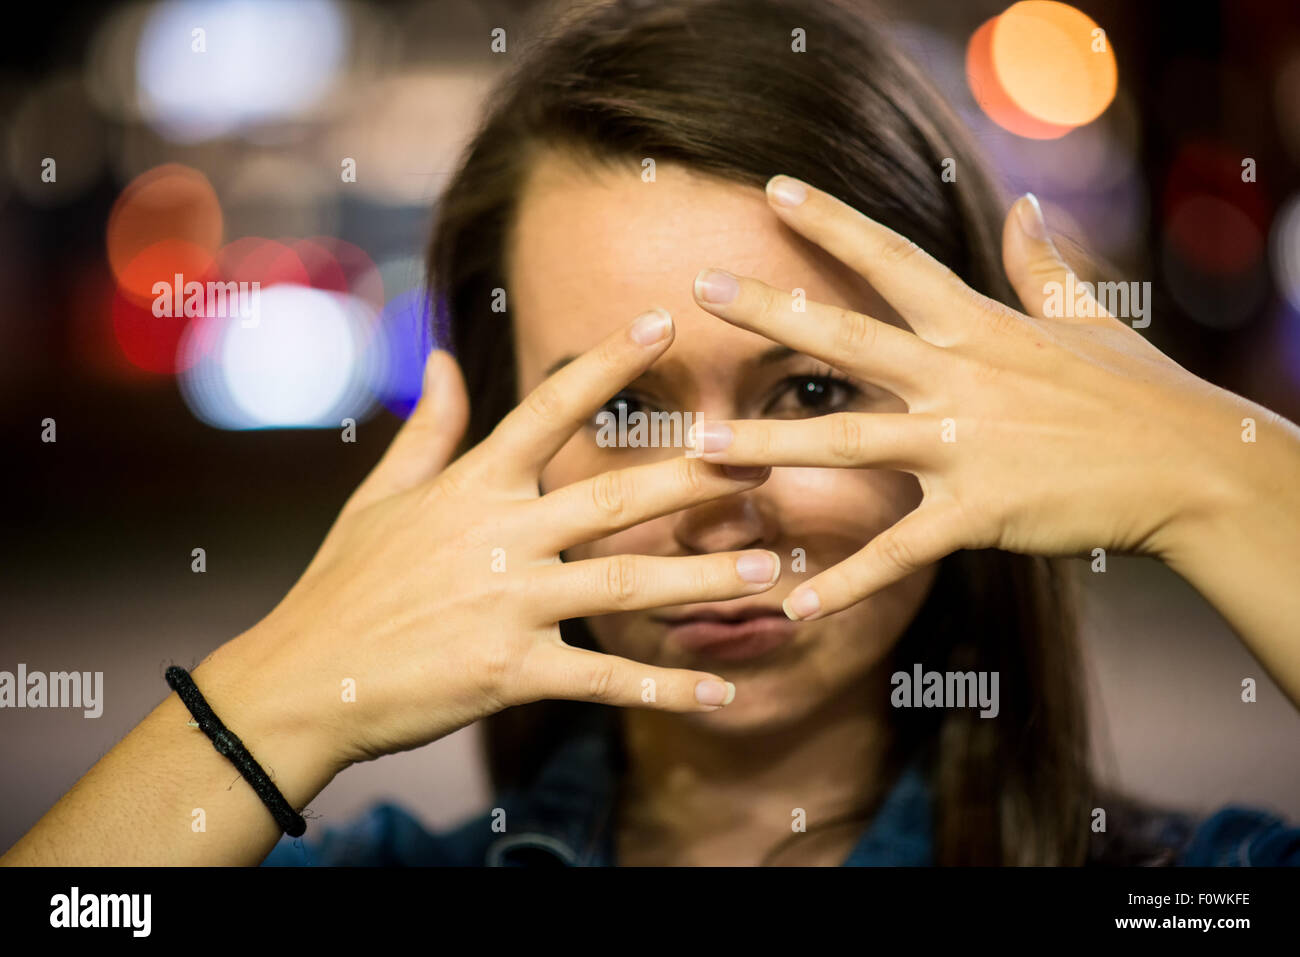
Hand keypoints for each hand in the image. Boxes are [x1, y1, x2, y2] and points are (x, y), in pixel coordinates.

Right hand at [207, 310, 780, 771]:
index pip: (547, 410)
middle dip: (694, 476)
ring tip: (768, 569)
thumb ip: (427, 428)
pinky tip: (719, 694)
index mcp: (471, 486)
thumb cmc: (345, 585)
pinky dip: (663, 688)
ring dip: (702, 575)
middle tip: (764, 458)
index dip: (607, 364)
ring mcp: (505, 604)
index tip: (663, 323)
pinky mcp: (510, 671)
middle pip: (613, 496)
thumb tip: (441, 357)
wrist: (302, 679)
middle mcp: (496, 536)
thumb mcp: (380, 497)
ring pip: (624, 583)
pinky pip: (602, 677)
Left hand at [686, 175, 1299, 629]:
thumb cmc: (1135, 391)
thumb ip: (1044, 264)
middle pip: (848, 337)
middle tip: (699, 290)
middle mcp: (959, 376)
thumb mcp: (1087, 317)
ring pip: (849, 440)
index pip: (893, 259)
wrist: (1189, 466)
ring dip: (771, 443)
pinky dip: (848, 581)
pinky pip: (898, 551)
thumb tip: (1029, 208)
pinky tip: (796, 604)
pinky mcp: (980, 511)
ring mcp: (965, 444)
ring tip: (701, 448)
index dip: (832, 222)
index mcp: (978, 325)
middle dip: (772, 312)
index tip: (774, 189)